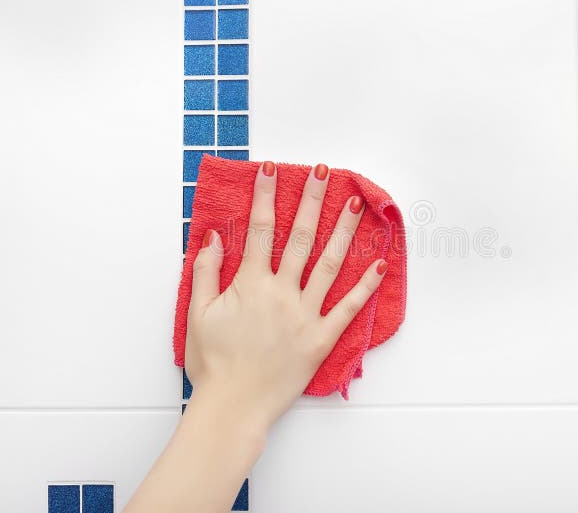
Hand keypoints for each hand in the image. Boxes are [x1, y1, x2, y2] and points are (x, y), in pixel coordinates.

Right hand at [184, 161, 387, 430]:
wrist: (232, 407)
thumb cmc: (212, 364)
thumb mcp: (198, 314)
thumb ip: (205, 272)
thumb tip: (213, 237)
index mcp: (250, 284)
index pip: (260, 229)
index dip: (266, 196)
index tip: (271, 170)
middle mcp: (281, 293)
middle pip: (300, 237)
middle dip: (312, 200)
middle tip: (324, 172)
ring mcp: (304, 315)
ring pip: (329, 264)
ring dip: (343, 232)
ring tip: (356, 204)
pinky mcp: (321, 338)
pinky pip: (348, 308)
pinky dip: (365, 286)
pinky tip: (380, 264)